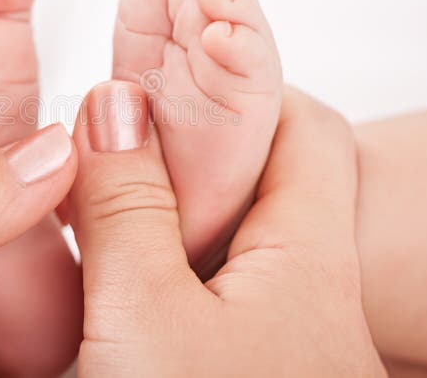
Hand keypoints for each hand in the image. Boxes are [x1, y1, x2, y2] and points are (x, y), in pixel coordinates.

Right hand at [69, 82, 385, 376]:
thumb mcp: (146, 313)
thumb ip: (127, 207)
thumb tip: (113, 109)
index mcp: (309, 259)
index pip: (304, 124)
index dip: (240, 81)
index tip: (171, 78)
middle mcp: (314, 293)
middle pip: (272, 177)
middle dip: (195, 148)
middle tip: (124, 141)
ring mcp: (290, 336)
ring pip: (242, 236)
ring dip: (176, 210)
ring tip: (114, 205)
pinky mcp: (259, 366)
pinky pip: (223, 291)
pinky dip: (173, 266)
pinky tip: (130, 283)